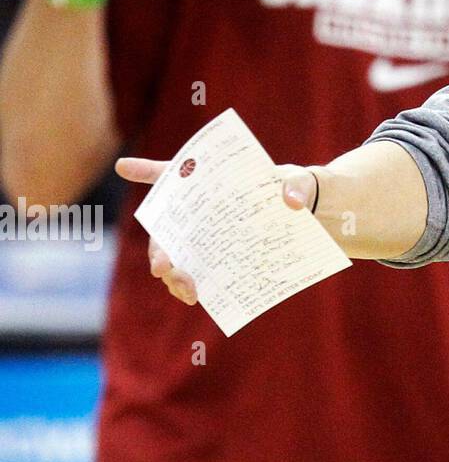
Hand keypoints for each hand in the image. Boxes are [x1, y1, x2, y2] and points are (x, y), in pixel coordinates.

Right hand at [115, 155, 322, 307]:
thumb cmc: (297, 188)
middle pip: (167, 228)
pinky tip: (196, 296)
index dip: (148, 169)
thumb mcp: (301, 180)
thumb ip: (298, 185)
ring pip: (176, 256)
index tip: (123, 164)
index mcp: (213, 182)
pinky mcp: (219, 259)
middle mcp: (202, 210)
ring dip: (173, 274)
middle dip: (160, 250)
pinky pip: (196, 274)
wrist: (311, 217)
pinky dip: (190, 286)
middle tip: (163, 268)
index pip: (175, 172)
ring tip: (186, 290)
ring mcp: (207, 237)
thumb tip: (292, 202)